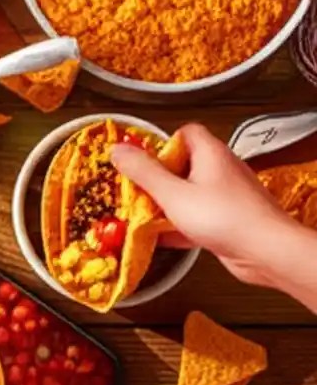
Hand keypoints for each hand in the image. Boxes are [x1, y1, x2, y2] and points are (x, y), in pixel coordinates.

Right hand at [111, 123, 305, 291]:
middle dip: (158, 178)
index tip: (143, 160)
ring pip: (189, 192)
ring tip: (145, 214)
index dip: (162, 143)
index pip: (185, 132)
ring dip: (167, 203)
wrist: (267, 252)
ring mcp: (227, 196)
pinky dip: (179, 224)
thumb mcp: (173, 193)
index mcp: (210, 153)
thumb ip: (143, 172)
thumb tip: (117, 150)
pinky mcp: (229, 220)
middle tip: (138, 189)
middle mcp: (221, 170)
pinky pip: (198, 216)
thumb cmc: (224, 217)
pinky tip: (162, 237)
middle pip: (184, 163)